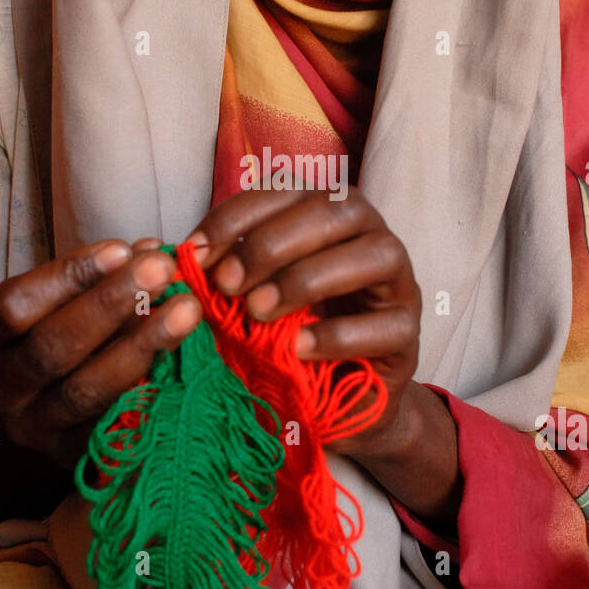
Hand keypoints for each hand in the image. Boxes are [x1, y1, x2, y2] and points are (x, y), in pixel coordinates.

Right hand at [0, 238, 201, 469]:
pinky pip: (112, 428)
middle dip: (111, 304)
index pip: (14, 305)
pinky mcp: (73, 458)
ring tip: (186, 310)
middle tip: (163, 270)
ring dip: (141, 345)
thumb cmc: (69, 339)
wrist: (57, 417)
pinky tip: (184, 362)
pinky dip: (149, 392)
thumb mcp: (70, 302)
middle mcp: (3, 388)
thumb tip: (150, 250)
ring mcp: (36, 428)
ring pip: (85, 390)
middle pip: (51, 347)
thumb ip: (103, 277)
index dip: (68, 276)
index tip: (121, 250)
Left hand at [186, 188, 460, 525]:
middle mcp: (369, 234)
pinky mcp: (410, 332)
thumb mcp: (248, 295)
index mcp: (325, 212)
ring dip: (307, 280)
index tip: (194, 253)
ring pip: (374, 255)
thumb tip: (178, 260)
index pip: (286, 190)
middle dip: (272, 244)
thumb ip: (224, 272)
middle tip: (227, 286)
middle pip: (334, 211)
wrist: (334, 398)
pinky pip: (387, 325)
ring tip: (259, 314)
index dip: (237, 216)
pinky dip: (337, 335)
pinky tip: (297, 350)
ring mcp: (399, 282)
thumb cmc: (284, 332)